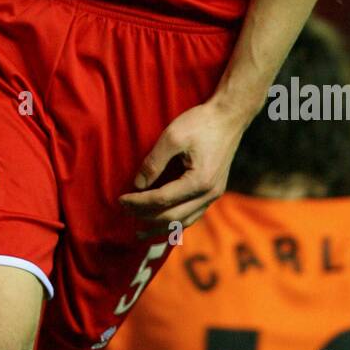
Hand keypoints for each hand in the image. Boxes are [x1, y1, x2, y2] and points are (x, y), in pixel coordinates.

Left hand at [119, 98, 249, 235]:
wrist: (229, 116)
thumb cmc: (201, 123)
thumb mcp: (172, 136)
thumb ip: (154, 162)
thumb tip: (137, 185)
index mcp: (200, 181)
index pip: (162, 200)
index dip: (139, 202)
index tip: (121, 199)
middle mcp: (209, 194)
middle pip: (173, 217)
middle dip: (146, 217)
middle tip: (124, 213)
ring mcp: (213, 194)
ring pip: (184, 221)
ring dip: (161, 227)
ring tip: (140, 233)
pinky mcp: (213, 191)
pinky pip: (192, 214)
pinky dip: (175, 221)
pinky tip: (163, 222)